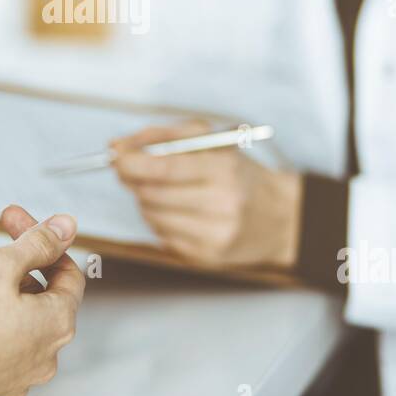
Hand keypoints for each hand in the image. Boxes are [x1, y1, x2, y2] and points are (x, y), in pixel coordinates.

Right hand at [0, 206, 83, 395]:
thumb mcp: (2, 264)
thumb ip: (38, 242)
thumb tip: (66, 227)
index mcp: (57, 322)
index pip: (67, 273)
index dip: (41, 241)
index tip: (12, 222)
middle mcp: (45, 353)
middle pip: (32, 291)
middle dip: (1, 258)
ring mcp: (18, 374)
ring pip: (9, 313)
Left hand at [112, 121, 300, 267]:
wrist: (280, 218)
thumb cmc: (240, 174)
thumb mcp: (213, 142)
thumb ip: (165, 136)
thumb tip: (118, 147)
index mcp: (224, 170)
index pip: (164, 169)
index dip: (131, 163)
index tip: (115, 156)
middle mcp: (222, 205)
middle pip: (152, 195)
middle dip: (135, 180)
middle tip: (133, 170)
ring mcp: (214, 236)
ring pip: (152, 216)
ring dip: (148, 201)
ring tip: (169, 192)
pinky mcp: (206, 258)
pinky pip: (162, 236)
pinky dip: (161, 221)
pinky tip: (181, 213)